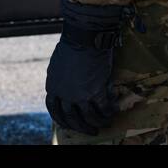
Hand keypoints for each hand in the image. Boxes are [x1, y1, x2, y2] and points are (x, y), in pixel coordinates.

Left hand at [45, 0, 132, 135]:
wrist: (85, 36)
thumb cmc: (73, 44)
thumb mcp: (59, 63)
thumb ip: (61, 78)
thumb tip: (66, 85)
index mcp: (53, 85)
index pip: (54, 109)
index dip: (61, 119)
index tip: (68, 123)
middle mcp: (64, 93)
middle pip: (71, 117)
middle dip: (82, 127)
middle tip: (91, 131)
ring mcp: (79, 95)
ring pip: (89, 117)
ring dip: (98, 123)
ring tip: (106, 123)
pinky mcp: (95, 92)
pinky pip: (104, 109)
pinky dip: (109, 112)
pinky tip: (114, 111)